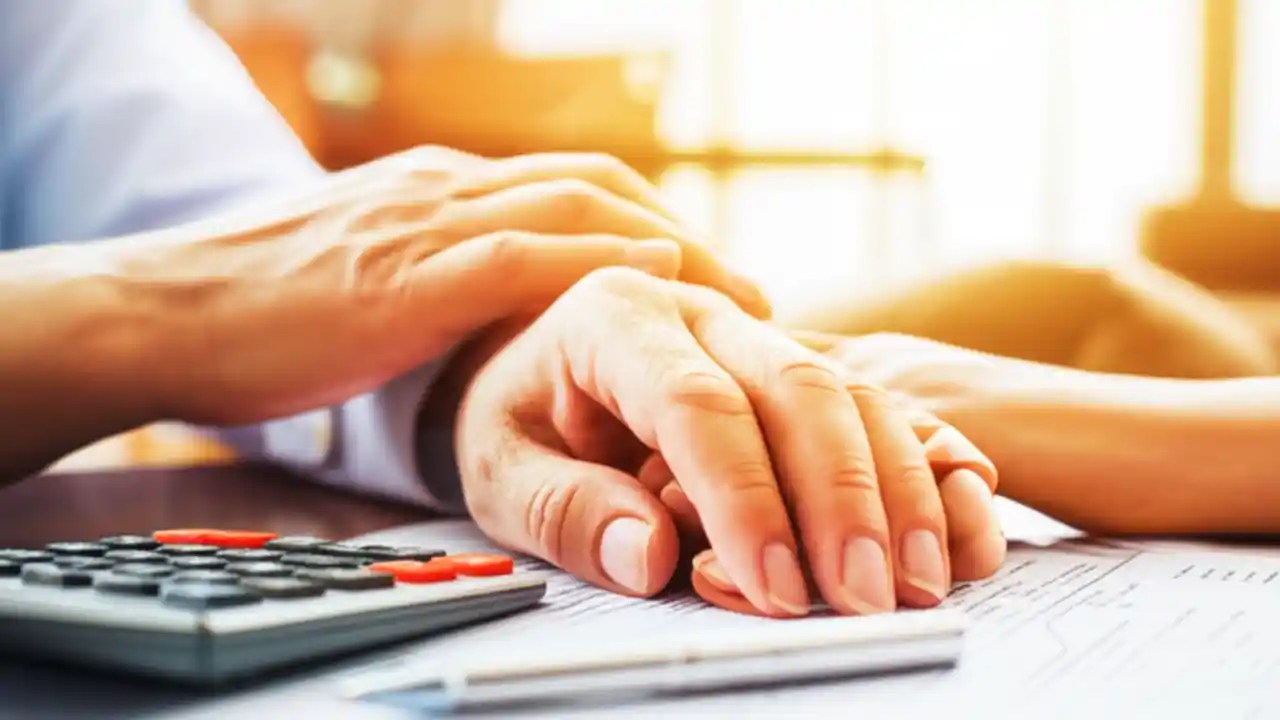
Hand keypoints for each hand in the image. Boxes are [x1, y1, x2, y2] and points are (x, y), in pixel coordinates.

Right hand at [106, 146, 765, 424]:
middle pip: (597, 188)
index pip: (572, 187)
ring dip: (670, 251)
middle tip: (750, 287)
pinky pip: (520, 258)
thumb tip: (483, 305)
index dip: (653, 224)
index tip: (710, 272)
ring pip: (576, 211)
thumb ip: (428, 271)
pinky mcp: (405, 278)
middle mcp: (445, 190)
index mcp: (438, 191)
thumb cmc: (257, 308)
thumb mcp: (362, 270)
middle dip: (685, 234)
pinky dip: (597, 266)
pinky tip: (654, 289)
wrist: (162, 310)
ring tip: (736, 299)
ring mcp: (426, 226)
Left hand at [455, 269, 1002, 617]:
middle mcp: (697, 310)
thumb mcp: (503, 469)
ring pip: (848, 394)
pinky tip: (926, 535)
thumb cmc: (517, 418)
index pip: (696, 403)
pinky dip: (905, 473)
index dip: (744, 498)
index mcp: (615, 314)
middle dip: (841, 498)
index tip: (773, 583)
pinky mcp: (789, 366)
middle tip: (863, 598)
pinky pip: (867, 407)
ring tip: (914, 582)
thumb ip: (564, 509)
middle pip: (795, 388)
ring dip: (891, 491)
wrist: (530, 369)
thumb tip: (649, 555)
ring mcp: (753, 331)